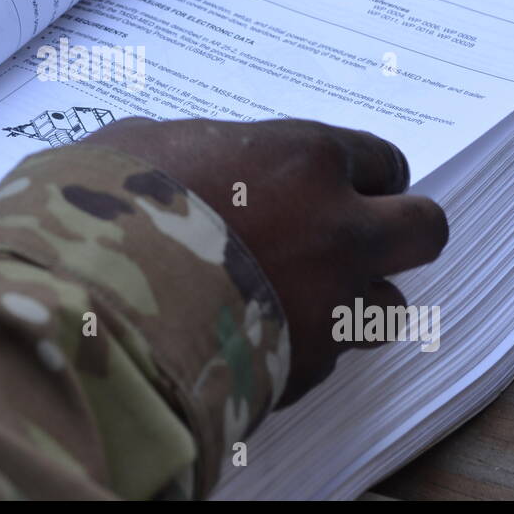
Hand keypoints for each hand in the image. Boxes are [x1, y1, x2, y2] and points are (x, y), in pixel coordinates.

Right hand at [83, 117, 447, 403]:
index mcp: (304, 159)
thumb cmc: (106, 204)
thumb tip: (185, 160)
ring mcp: (329, 306)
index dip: (357, 177)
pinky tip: (250, 336)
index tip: (334, 189)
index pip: (381, 161)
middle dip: (398, 233)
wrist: (90, 302)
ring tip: (298, 300)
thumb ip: (197, 150)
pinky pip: (329, 357)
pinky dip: (300, 348)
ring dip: (354, 301)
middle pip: (423, 230)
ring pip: (390, 307)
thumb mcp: (145, 144)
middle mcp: (337, 230)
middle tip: (354, 240)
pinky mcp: (304, 369)